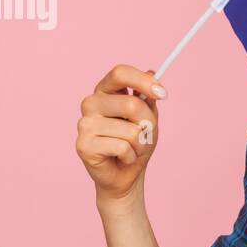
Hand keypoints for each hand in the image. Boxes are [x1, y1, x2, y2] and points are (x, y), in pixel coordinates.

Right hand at [76, 64, 166, 204]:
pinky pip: (122, 147)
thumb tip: (152, 71)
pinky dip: (130, 156)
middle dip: (147, 123)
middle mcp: (90, 103)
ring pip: (130, 130)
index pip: (120, 73)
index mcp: (105, 91)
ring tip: (131, 149)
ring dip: (140, 144)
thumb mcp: (148, 118)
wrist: (125, 174)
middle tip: (144, 135)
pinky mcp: (83, 144)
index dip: (142, 81)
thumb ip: (148, 97)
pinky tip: (122, 158)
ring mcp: (84, 123)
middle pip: (130, 103)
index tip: (163, 93)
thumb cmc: (136, 143)